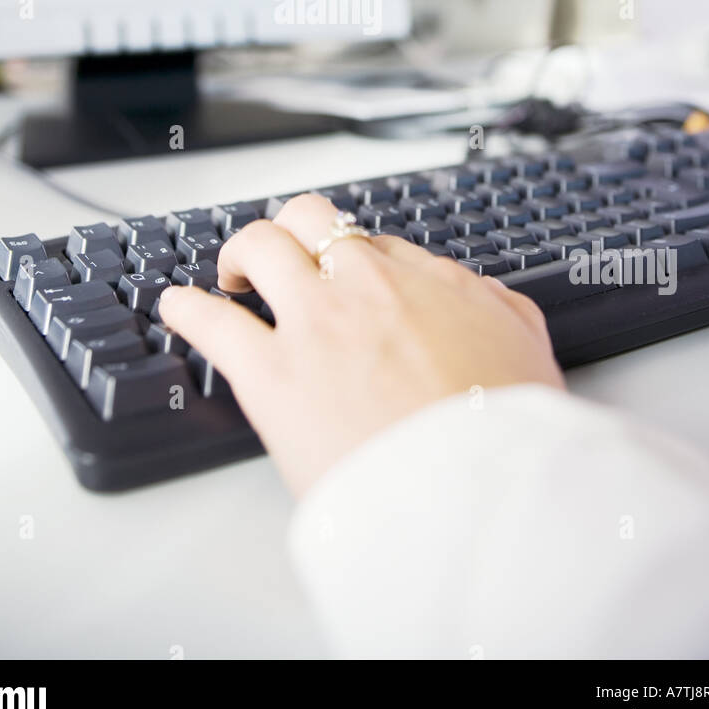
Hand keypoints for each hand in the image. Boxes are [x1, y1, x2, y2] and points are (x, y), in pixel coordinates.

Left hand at [160, 194, 564, 495]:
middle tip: (283, 260)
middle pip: (314, 221)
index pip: (378, 247)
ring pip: (261, 246)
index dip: (355, 264)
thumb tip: (480, 300)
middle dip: (294, 233)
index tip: (345, 281)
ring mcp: (316, 322)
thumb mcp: (531, 354)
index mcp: (431, 282)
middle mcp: (369, 287)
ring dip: (241, 254)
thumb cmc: (505, 433)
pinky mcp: (270, 372)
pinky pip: (212, 322)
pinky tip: (177, 309)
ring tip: (231, 275)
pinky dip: (187, 309)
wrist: (476, 487)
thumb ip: (501, 315)